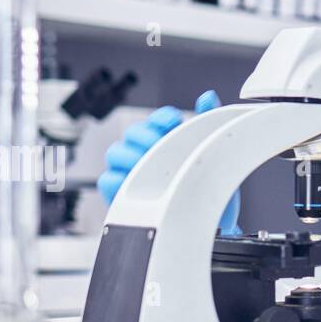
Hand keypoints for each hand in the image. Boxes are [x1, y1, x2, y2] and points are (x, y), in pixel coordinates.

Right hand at [97, 89, 240, 234]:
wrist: (213, 224)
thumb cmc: (208, 190)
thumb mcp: (212, 155)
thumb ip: (208, 122)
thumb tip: (207, 97)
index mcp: (166, 142)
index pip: (155, 120)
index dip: (161, 118)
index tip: (173, 122)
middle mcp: (146, 154)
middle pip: (131, 133)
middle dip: (144, 135)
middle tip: (159, 145)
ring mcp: (132, 173)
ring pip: (115, 153)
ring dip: (131, 155)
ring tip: (148, 164)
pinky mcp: (121, 194)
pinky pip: (108, 180)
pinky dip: (118, 179)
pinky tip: (136, 182)